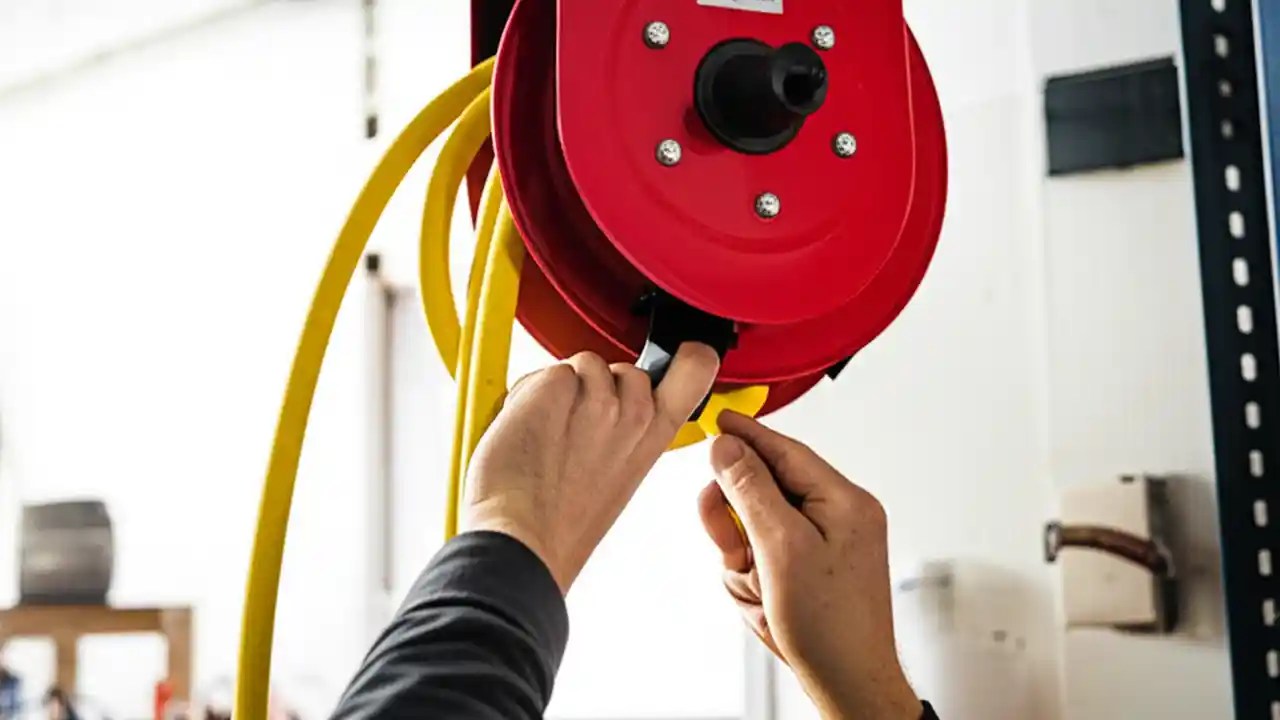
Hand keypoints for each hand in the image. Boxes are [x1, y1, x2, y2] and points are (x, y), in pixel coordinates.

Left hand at [463, 344, 719, 592]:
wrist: (522, 542)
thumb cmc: (561, 525)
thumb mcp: (619, 476)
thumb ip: (629, 432)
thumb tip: (616, 399)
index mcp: (656, 435)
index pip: (698, 366)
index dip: (688, 352)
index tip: (672, 358)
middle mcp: (635, 413)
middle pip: (624, 365)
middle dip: (601, 386)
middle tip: (579, 432)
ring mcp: (596, 399)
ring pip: (583, 365)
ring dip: (562, 391)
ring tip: (549, 436)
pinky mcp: (554, 389)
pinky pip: (546, 373)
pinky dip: (529, 394)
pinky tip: (526, 431)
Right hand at [698, 412, 920, 719]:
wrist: (849, 682)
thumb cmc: (832, 627)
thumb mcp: (781, 548)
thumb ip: (751, 490)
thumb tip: (729, 447)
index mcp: (844, 501)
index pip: (785, 450)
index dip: (746, 436)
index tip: (718, 421)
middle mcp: (840, 516)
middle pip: (765, 489)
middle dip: (739, 522)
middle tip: (731, 548)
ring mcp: (827, 543)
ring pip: (758, 527)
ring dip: (745, 559)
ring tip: (760, 590)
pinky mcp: (813, 568)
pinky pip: (765, 556)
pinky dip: (755, 578)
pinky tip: (767, 601)